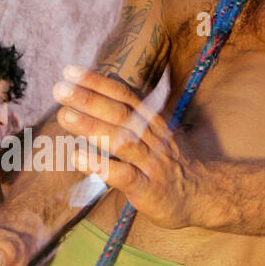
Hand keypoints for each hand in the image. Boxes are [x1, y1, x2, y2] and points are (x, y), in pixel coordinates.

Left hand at [52, 66, 201, 228]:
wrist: (204, 193)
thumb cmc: (170, 161)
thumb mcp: (156, 131)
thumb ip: (130, 114)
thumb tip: (96, 92)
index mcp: (151, 120)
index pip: (123, 95)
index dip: (97, 82)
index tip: (69, 72)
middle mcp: (152, 136)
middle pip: (120, 113)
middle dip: (89, 99)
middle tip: (59, 89)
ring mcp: (151, 162)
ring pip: (121, 140)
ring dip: (92, 127)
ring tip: (64, 116)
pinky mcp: (148, 188)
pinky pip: (124, 175)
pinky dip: (101, 166)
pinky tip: (78, 157)